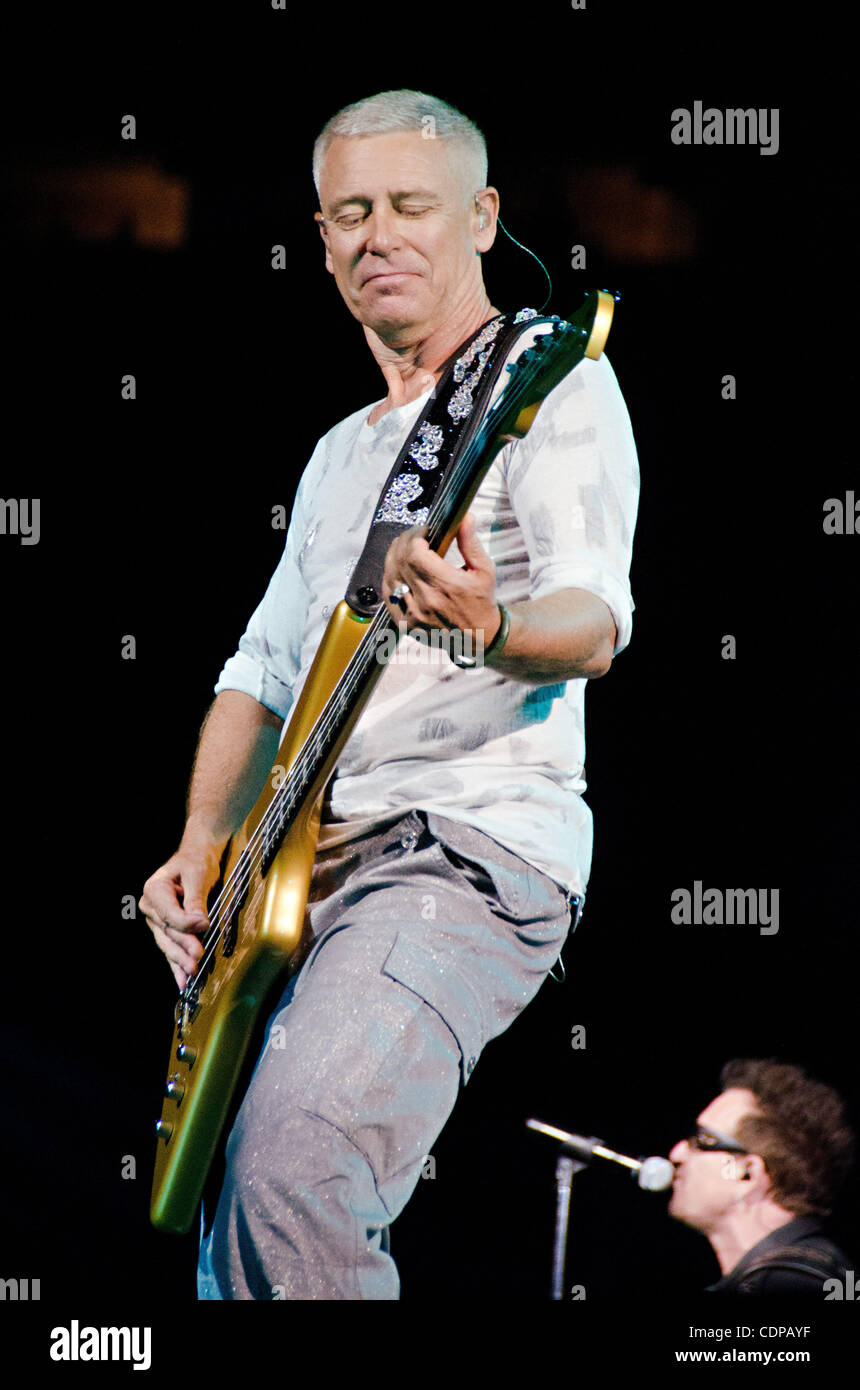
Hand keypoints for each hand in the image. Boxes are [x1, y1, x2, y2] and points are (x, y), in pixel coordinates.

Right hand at [140, 841, 222, 990]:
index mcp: (154, 890)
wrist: (197, 857)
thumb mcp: (198, 875)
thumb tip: (199, 924)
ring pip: (168, 944)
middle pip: (168, 932)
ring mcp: (156, 920)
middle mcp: (150, 906)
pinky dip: (176, 966)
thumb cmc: (197, 862)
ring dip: (180, 961)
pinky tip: (182, 982)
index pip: (170, 914)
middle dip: (183, 948)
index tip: (206, 925)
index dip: (187, 924)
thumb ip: (196, 900)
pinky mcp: (165, 929)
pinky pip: (170, 948)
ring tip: (192, 975)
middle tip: (198, 959)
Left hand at [382, 512, 500, 645]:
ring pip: (390, 576)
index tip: (423, 530)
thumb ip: (470, 543)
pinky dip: (390, 578)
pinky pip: (388, 595)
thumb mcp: (484, 570)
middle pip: (400, 562)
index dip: (414, 537)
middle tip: (414, 535)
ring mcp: (413, 615)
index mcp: (447, 586)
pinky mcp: (405, 623)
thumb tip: (464, 517)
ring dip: (394, 557)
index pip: (415, 554)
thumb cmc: (481, 600)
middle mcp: (426, 601)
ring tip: (405, 549)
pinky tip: (398, 569)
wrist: (478, 636)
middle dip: (404, 542)